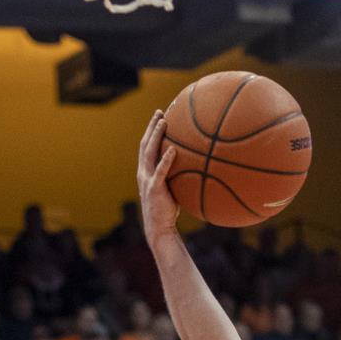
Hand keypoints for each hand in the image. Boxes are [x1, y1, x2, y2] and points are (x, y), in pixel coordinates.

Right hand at [137, 110, 180, 244]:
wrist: (159, 227)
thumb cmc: (167, 209)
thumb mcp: (172, 188)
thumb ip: (177, 175)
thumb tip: (197, 166)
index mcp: (146, 171)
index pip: (146, 146)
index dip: (151, 131)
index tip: (159, 117)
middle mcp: (143, 172)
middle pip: (145, 144)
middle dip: (151, 127)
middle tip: (160, 112)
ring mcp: (147, 180)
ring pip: (149, 153)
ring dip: (156, 136)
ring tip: (163, 123)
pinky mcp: (154, 189)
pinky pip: (160, 172)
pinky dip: (165, 160)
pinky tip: (173, 150)